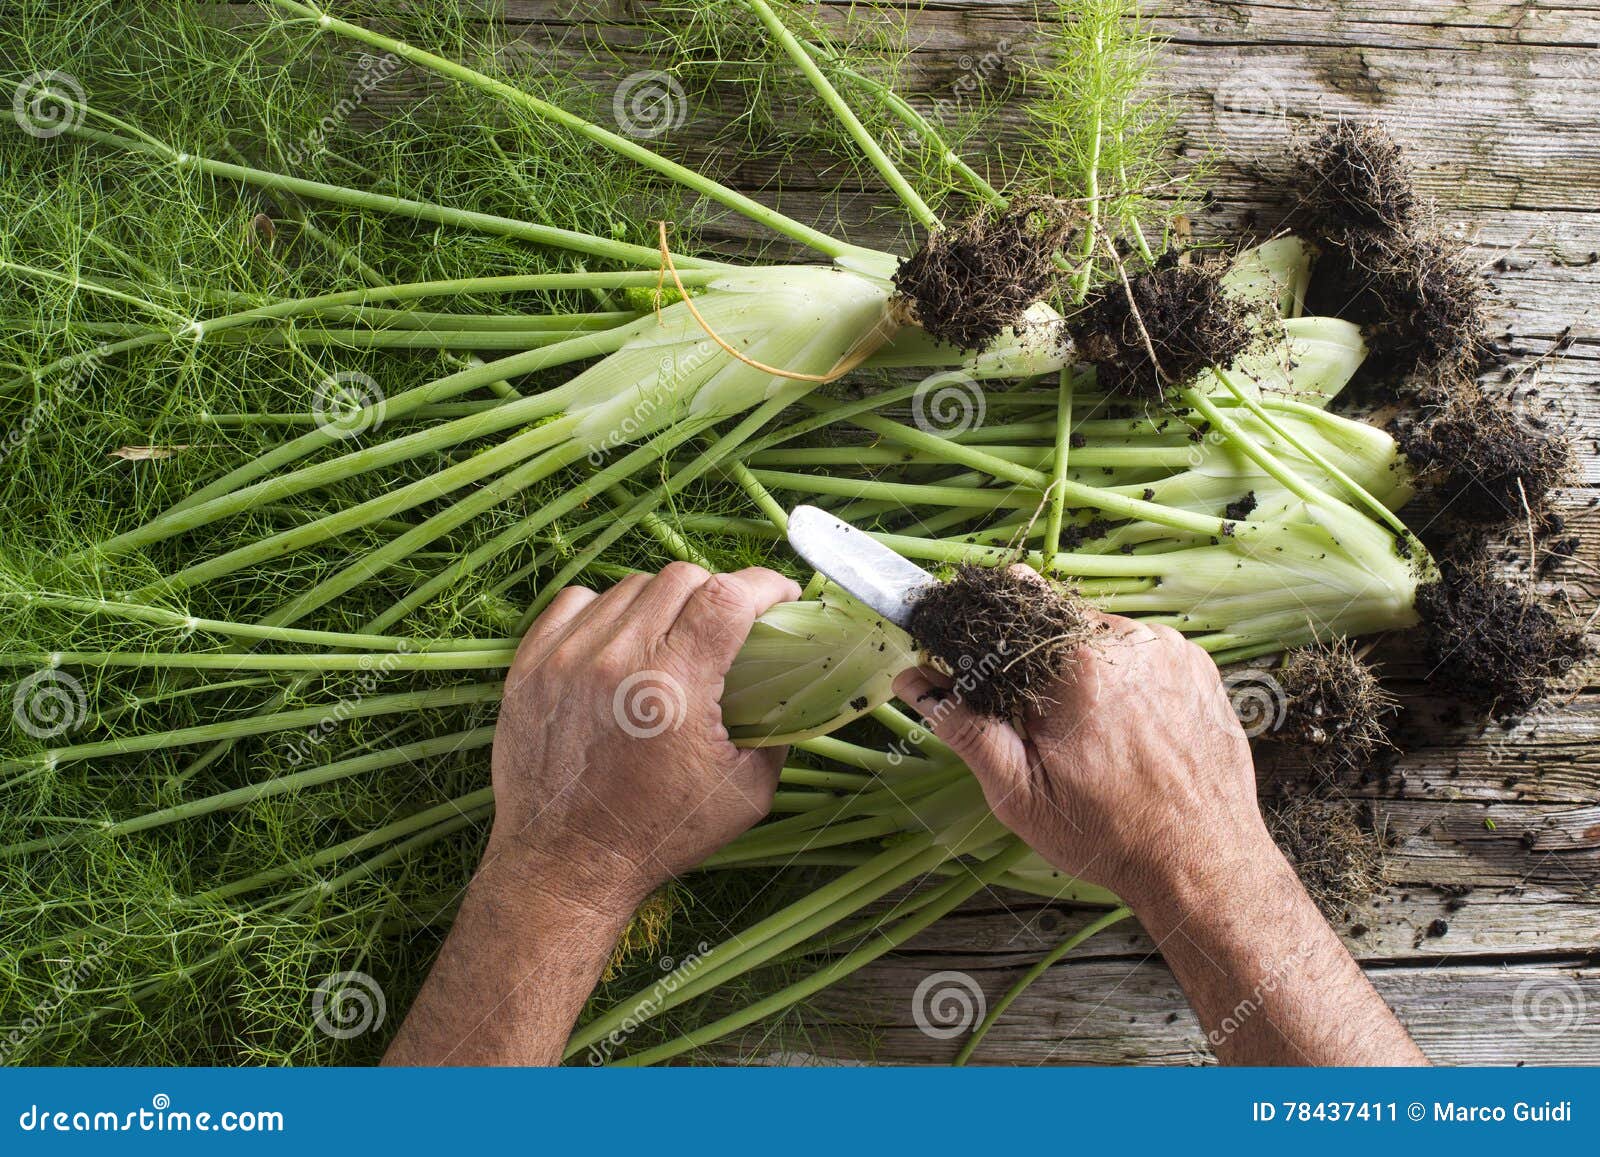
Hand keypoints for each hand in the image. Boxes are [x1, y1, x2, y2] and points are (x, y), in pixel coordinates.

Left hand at [488, 563, 800, 912]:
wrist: (563, 866)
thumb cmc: (655, 835)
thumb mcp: (745, 793)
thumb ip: (778, 732)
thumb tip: (795, 688)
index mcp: (673, 686)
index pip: (728, 596)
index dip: (766, 585)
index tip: (781, 598)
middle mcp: (616, 660)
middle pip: (682, 579)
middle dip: (718, 592)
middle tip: (730, 624)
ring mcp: (565, 658)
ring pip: (631, 587)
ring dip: (664, 602)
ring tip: (675, 638)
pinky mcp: (529, 665)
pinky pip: (577, 602)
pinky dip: (609, 610)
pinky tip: (622, 641)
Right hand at [892, 597, 1267, 907]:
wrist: (1203, 863)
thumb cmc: (1110, 835)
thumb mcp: (1019, 791)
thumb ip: (965, 727)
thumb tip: (913, 681)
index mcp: (1077, 663)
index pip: (1018, 600)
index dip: (992, 625)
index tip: (984, 655)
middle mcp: (1130, 641)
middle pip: (1060, 622)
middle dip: (1040, 662)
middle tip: (1044, 724)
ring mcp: (1172, 651)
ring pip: (1103, 637)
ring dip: (1085, 670)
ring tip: (1090, 734)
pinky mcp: (1199, 666)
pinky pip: (1144, 654)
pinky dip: (1127, 679)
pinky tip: (1127, 729)